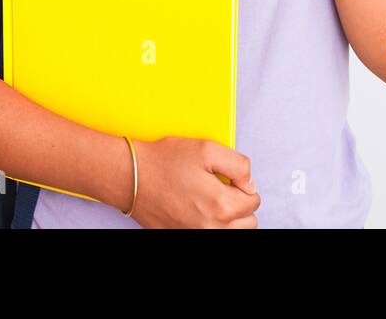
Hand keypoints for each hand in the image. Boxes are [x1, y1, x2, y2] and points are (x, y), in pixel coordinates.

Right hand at [127, 136, 260, 227]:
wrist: (131, 176)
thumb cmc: (164, 162)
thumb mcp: (207, 149)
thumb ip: (238, 165)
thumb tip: (249, 182)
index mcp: (221, 204)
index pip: (254, 201)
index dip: (243, 184)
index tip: (228, 177)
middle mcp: (211, 226)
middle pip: (248, 222)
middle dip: (239, 203)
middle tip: (221, 188)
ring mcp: (196, 235)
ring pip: (232, 232)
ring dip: (230, 218)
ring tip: (212, 199)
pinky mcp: (183, 236)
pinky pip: (211, 235)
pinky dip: (211, 225)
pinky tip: (199, 210)